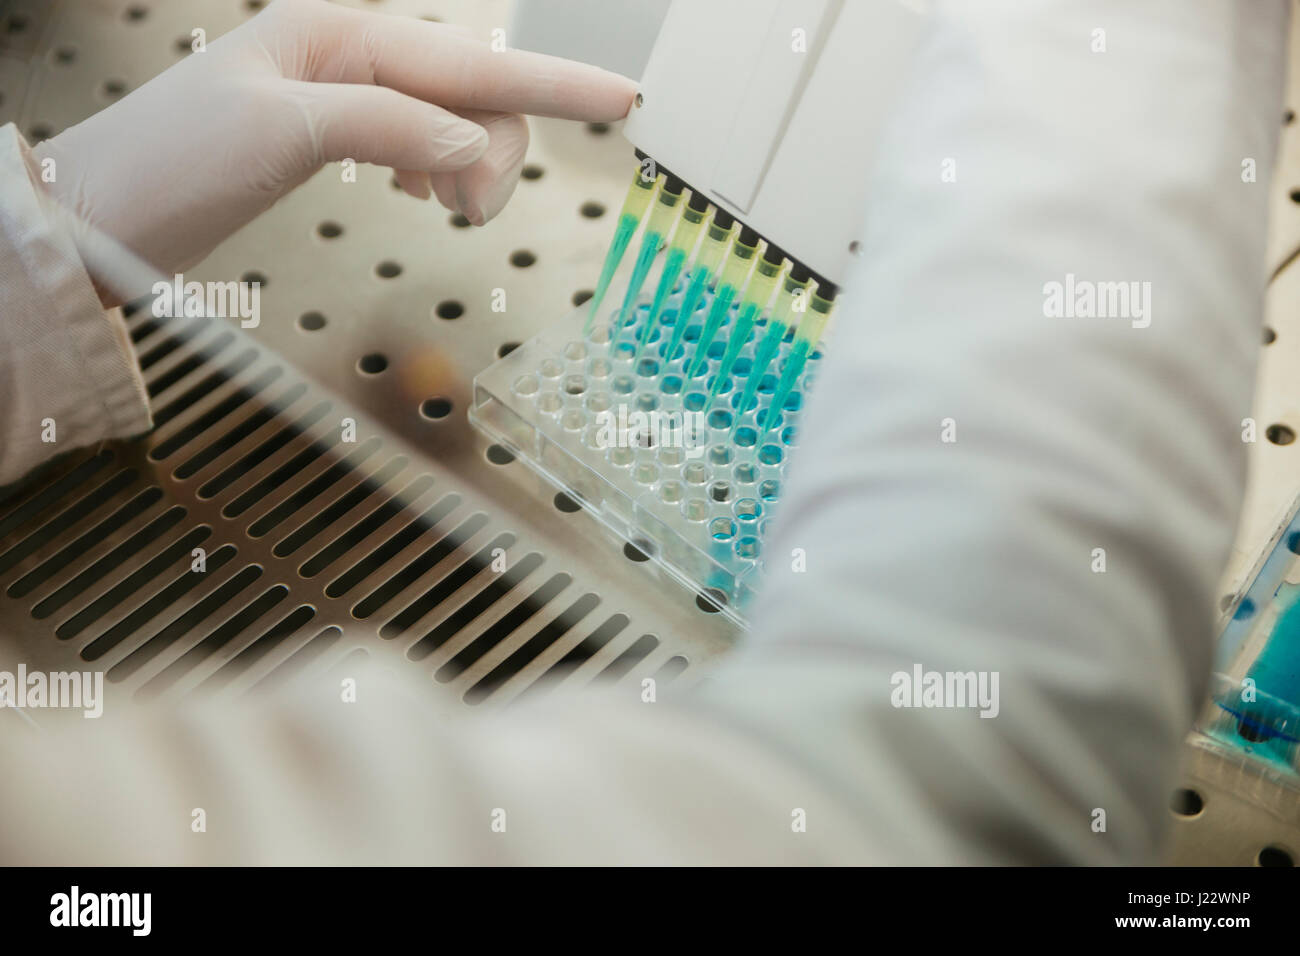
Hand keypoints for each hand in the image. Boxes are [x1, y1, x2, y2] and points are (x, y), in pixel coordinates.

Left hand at [31, 0, 635, 282]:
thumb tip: (471, 147)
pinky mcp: (335, 137)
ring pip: (453, 124)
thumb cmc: (166, 163)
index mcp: (340, 34)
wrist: (100, 213)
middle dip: (497, 153)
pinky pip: (421, 144)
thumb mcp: (284, 132)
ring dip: (472, 171)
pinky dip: (441, 174)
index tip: (622, 97)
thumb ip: (389, 127)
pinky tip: (427, 192)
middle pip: (473, 96)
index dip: (555, 83)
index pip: (472, 65)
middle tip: (475, 214)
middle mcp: (348, 57)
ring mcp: (343, 96)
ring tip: (452, 212)